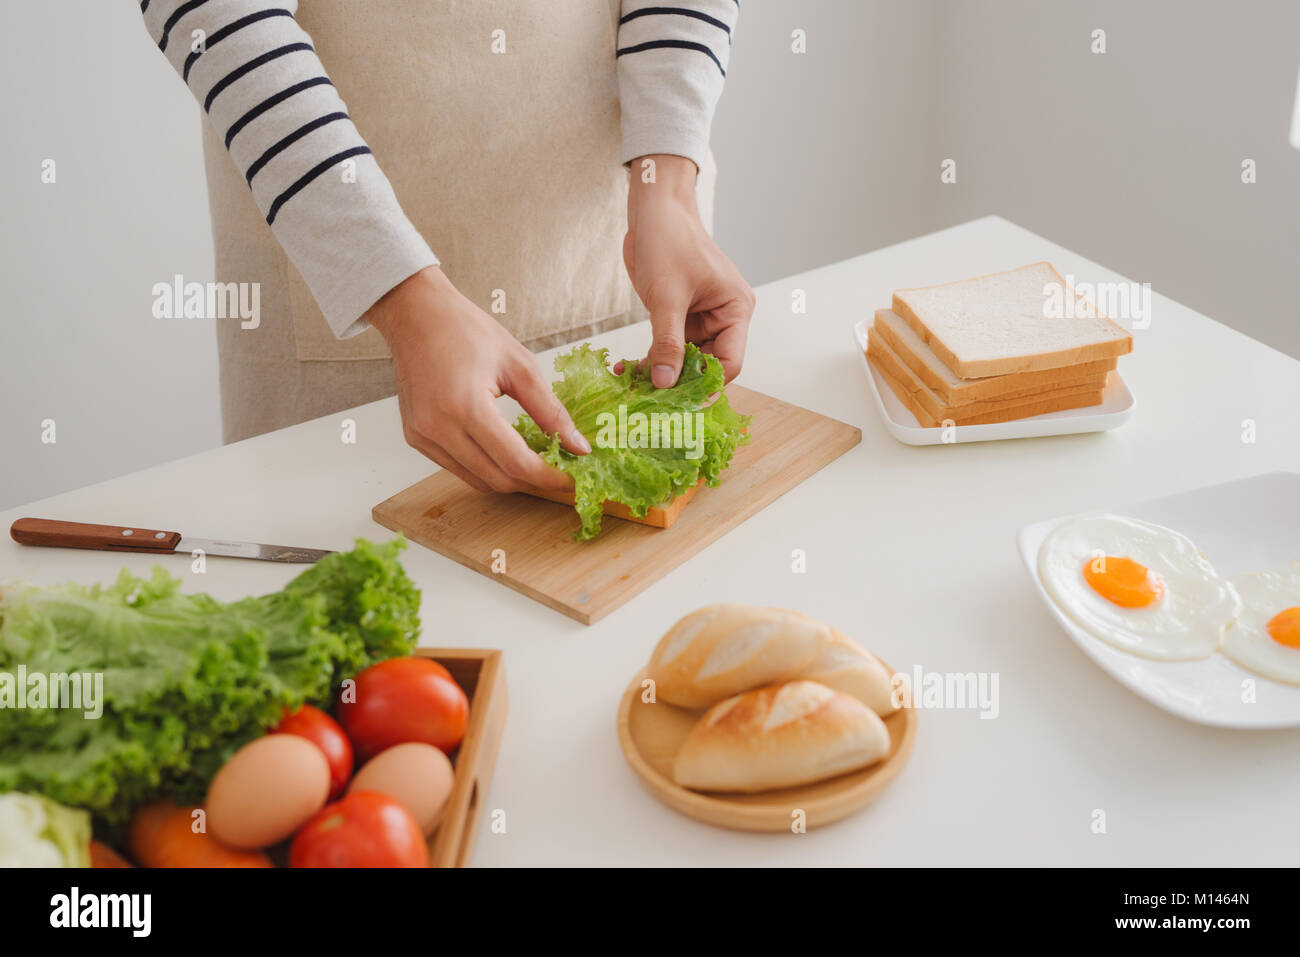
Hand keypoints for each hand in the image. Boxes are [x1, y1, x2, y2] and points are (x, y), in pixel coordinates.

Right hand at [366, 266, 586, 492]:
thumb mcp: (520, 365)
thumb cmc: (466, 331)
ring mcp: (422, 436)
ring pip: (477, 480)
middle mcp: (438, 428)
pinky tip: (503, 453)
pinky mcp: (416, 438)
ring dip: (508, 478)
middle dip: (532, 482)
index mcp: (466, 406)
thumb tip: (578, 446)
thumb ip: (550, 411)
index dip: (548, 477)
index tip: (570, 479)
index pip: (515, 462)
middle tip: (557, 472)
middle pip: (497, 479)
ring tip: (534, 463)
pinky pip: (457, 468)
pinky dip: (485, 468)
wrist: (416, 315)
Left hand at [623, 154, 754, 386]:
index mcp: (735, 310)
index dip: (706, 385)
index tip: (680, 404)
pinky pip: (669, 347)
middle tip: (649, 401)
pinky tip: (626, 369)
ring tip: (632, 385)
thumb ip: (667, 342)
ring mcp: (701, 319)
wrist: (653, 211)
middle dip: (679, 383)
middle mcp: (723, 318)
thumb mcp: (667, 297)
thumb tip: (665, 383)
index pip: (729, 362)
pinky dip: (650, 359)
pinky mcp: (679, 317)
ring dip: (660, 373)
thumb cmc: (669, 241)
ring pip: (685, 360)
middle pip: (707, 366)